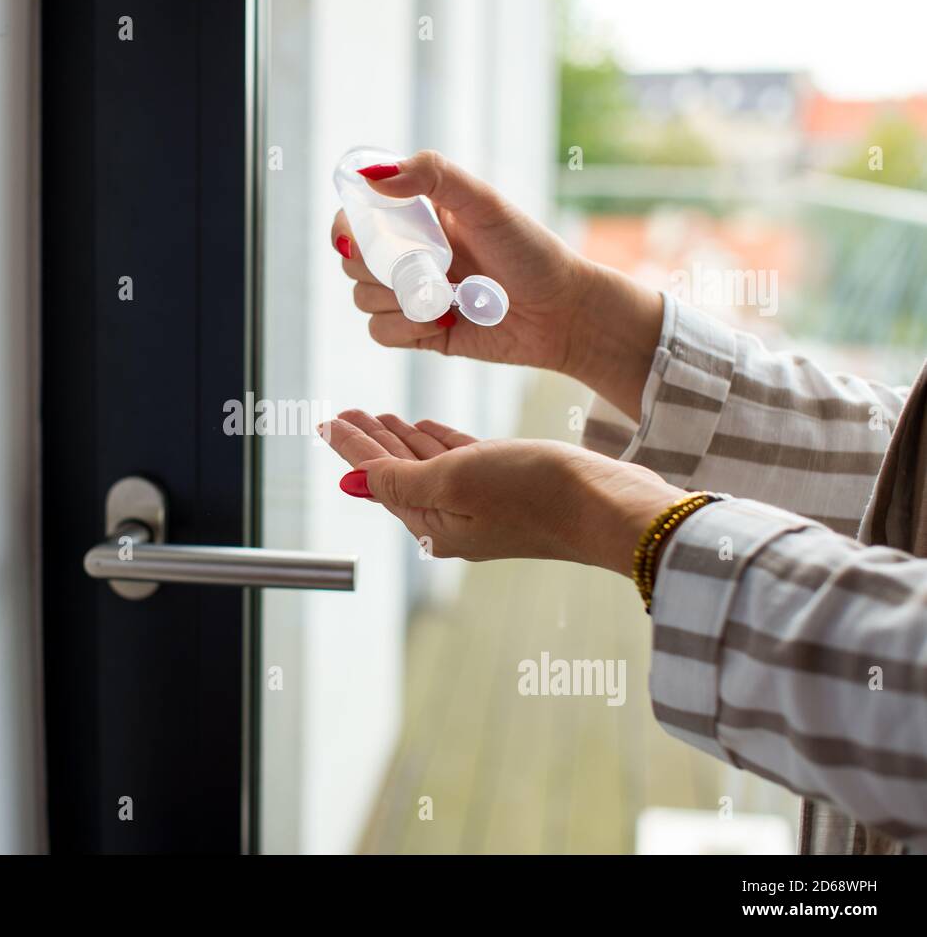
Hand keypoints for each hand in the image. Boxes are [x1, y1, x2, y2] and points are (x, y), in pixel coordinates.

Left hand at [320, 409, 683, 575]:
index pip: (378, 478)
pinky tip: (425, 425)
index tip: (327, 421)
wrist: (610, 506)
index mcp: (434, 523)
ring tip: (376, 415)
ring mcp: (483, 502)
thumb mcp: (455, 480)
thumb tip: (351, 482)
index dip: (352, 447)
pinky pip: (461, 459)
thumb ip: (400, 479)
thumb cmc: (535, 494)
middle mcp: (454, 516)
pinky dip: (438, 441)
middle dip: (369, 441)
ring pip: (427, 463)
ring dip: (400, 438)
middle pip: (397, 471)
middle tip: (345, 413)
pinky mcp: (511, 485)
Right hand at [331, 150, 663, 419]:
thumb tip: (371, 174)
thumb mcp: (485, 202)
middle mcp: (407, 255)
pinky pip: (379, 332)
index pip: (355, 217)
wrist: (560, 313)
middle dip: (377, 267)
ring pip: (361, 298)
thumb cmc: (530, 251)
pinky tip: (442, 321)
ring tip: (444, 296)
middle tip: (428, 266)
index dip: (347, 227)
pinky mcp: (417, 332)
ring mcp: (410, 295)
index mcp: (417, 217)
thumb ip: (432, 175)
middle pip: (352, 261)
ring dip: (395, 299)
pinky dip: (404, 328)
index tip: (357, 236)